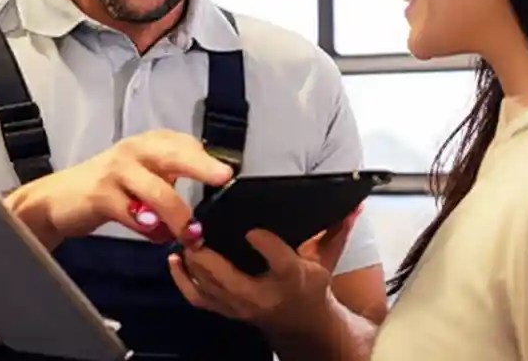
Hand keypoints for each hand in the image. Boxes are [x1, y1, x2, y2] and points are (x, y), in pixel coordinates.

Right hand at [10, 129, 233, 246]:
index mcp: (148, 143)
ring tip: (192, 236)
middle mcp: (134, 150)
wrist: (58, 198)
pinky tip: (155, 235)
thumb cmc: (109, 188)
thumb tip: (209, 200)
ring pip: (157, 191)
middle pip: (173, 154)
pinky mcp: (101, 195)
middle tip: (223, 178)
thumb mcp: (142, 176)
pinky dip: (149, 227)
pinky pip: (133, 214)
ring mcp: (117, 171)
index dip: (207, 159)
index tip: (226, 176)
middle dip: (200, 166)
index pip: (185, 144)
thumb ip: (170, 182)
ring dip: (178, 216)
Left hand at [169, 204, 362, 335]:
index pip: (279, 262)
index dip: (264, 244)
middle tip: (195, 228)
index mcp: (291, 279)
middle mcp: (263, 295)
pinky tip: (174, 258)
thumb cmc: (311, 286)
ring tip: (183, 236)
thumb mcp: (326, 258)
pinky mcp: (226, 309)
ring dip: (192, 262)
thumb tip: (353, 203)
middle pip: (230, 278)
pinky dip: (182, 279)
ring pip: (209, 286)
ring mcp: (240, 306)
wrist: (302, 325)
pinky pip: (198, 297)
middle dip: (208, 254)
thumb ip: (336, 230)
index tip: (252, 228)